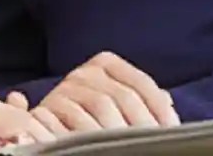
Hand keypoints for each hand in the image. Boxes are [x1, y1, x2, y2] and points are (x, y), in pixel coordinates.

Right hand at [32, 52, 178, 133]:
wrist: (42, 130)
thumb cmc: (92, 118)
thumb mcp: (116, 101)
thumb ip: (140, 98)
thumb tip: (168, 100)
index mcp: (105, 64)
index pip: (140, 83)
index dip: (159, 108)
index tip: (170, 130)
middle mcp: (84, 73)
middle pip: (123, 97)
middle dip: (143, 124)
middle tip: (153, 144)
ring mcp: (65, 90)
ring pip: (102, 108)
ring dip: (121, 132)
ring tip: (130, 147)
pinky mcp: (47, 110)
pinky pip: (76, 124)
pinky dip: (92, 138)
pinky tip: (102, 148)